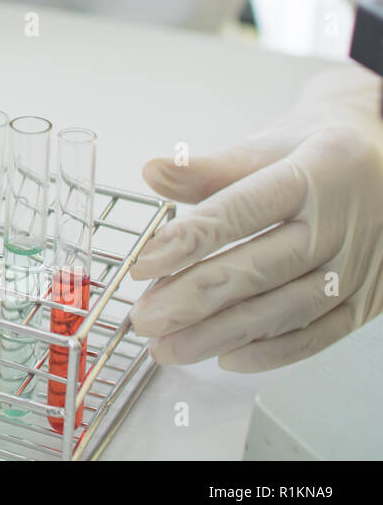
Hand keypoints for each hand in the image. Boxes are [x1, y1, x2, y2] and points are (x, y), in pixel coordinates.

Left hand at [131, 65, 382, 371]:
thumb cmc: (315, 152)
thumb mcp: (268, 146)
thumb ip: (208, 168)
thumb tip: (152, 172)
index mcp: (312, 174)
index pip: (241, 212)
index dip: (189, 242)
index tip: (144, 266)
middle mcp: (339, 224)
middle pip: (259, 270)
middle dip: (194, 300)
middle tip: (145, 320)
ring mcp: (357, 267)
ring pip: (283, 310)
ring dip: (220, 334)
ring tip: (168, 346)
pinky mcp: (366, 301)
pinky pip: (318, 335)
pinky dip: (270, 351)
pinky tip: (226, 357)